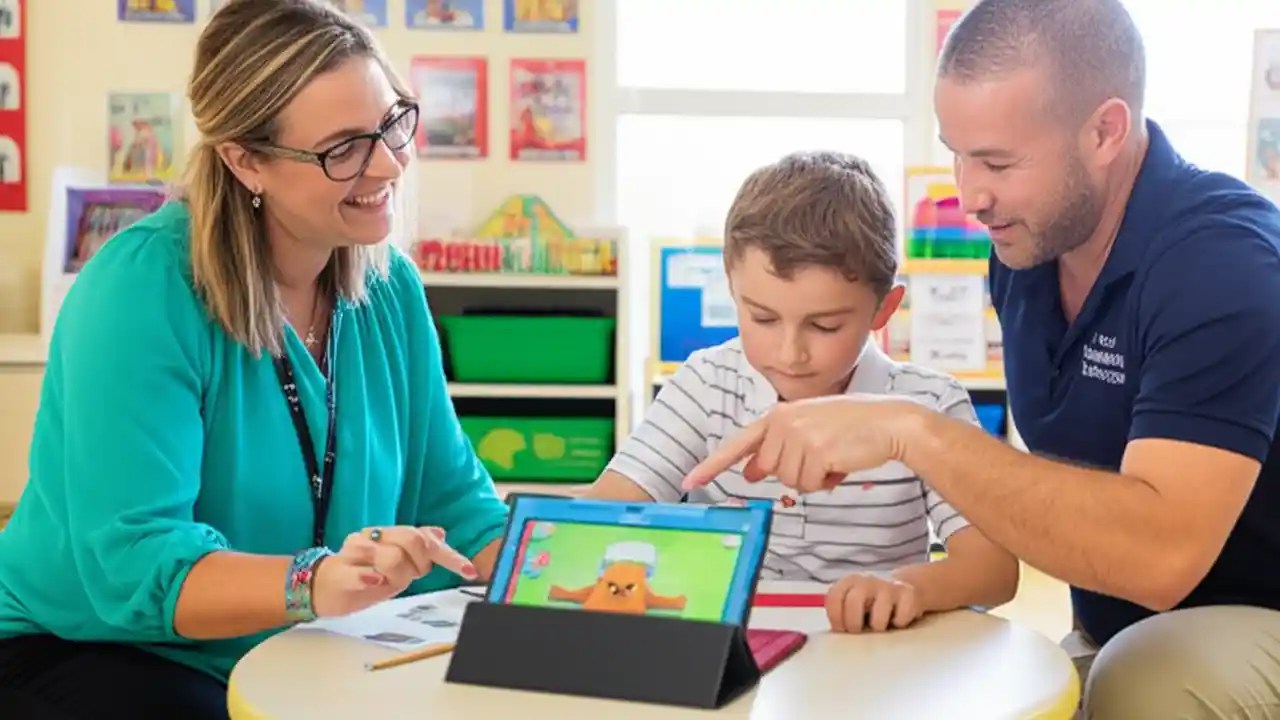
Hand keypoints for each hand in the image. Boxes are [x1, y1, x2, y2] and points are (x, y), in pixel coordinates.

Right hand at [311, 525, 477, 617]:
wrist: (321, 589)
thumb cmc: (363, 577)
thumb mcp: (397, 566)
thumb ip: (418, 550)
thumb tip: (440, 533)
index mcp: (388, 535)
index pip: (425, 537)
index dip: (450, 556)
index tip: (470, 572)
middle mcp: (373, 537)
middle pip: (412, 541)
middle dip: (418, 565)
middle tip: (406, 577)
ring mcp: (354, 553)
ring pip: (391, 558)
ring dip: (395, 578)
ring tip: (382, 582)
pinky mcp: (339, 572)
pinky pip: (360, 572)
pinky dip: (370, 576)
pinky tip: (374, 580)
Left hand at [682, 394, 922, 494]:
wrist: (891, 423)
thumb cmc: (853, 428)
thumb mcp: (809, 431)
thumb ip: (777, 448)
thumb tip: (750, 472)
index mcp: (779, 414)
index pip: (739, 443)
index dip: (713, 464)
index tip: (690, 480)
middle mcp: (783, 421)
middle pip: (771, 470)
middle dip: (796, 471)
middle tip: (822, 456)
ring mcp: (798, 435)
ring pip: (790, 481)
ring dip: (813, 477)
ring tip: (834, 456)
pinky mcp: (815, 451)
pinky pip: (810, 485)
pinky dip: (827, 482)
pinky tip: (842, 462)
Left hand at [825, 572, 923, 632]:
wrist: (907, 587)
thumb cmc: (873, 603)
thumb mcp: (854, 603)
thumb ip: (842, 612)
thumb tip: (836, 632)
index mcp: (849, 582)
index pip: (835, 596)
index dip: (835, 617)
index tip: (841, 630)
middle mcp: (867, 581)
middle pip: (853, 601)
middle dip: (853, 622)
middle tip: (858, 632)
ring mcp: (888, 586)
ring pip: (879, 611)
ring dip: (878, 625)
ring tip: (880, 627)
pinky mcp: (908, 594)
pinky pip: (901, 616)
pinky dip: (899, 623)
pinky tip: (897, 620)